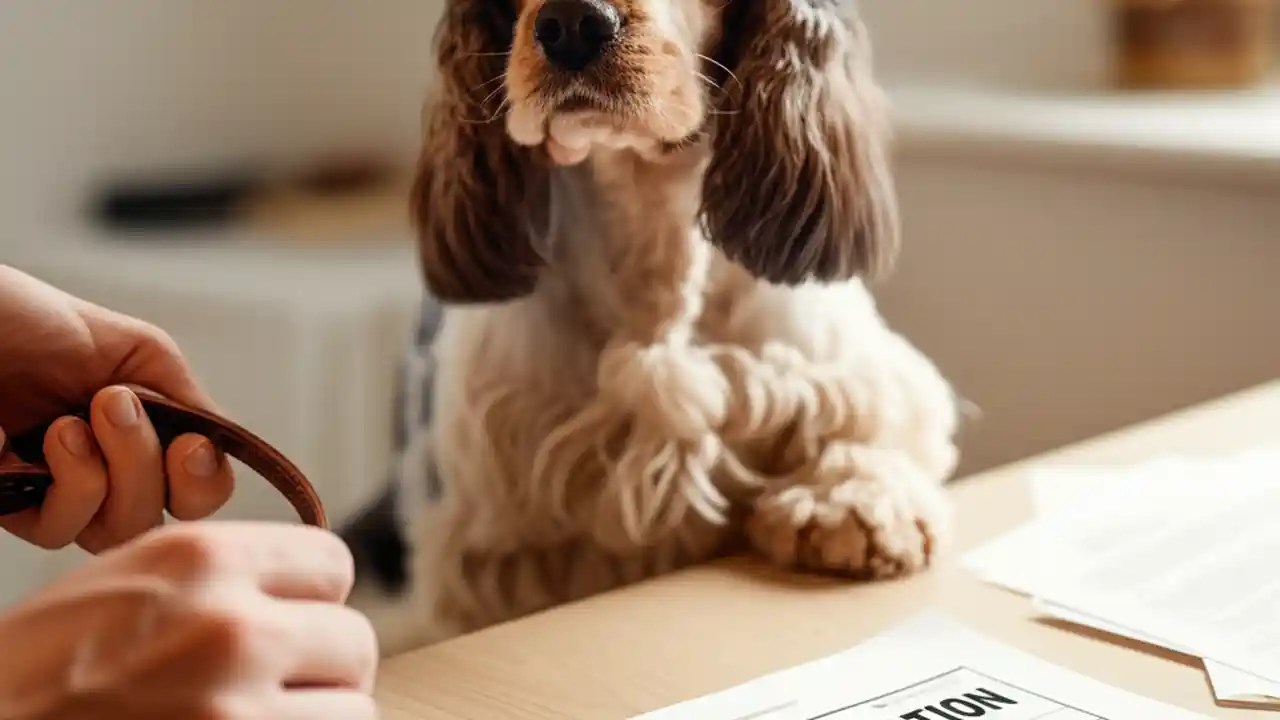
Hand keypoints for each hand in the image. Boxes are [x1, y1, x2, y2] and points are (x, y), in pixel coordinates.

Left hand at [0, 266, 234, 551]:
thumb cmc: (35, 320)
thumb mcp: (137, 349)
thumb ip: (186, 398)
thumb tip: (220, 445)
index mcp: (144, 436)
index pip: (197, 491)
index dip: (204, 484)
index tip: (191, 448)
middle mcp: (106, 472)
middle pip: (158, 519)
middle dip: (143, 467)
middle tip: (111, 406)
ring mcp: (55, 492)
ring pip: (111, 530)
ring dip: (96, 477)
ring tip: (64, 425)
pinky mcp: (9, 504)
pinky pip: (53, 528)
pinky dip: (50, 480)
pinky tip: (17, 439)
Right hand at [0, 523, 377, 719]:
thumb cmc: (40, 672)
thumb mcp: (128, 584)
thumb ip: (224, 578)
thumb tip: (314, 594)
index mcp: (201, 559)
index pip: (333, 563)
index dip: (313, 598)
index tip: (290, 620)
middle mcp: (231, 627)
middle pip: (354, 639)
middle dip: (321, 665)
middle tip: (270, 686)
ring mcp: (237, 710)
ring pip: (354, 707)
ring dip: (316, 716)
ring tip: (255, 719)